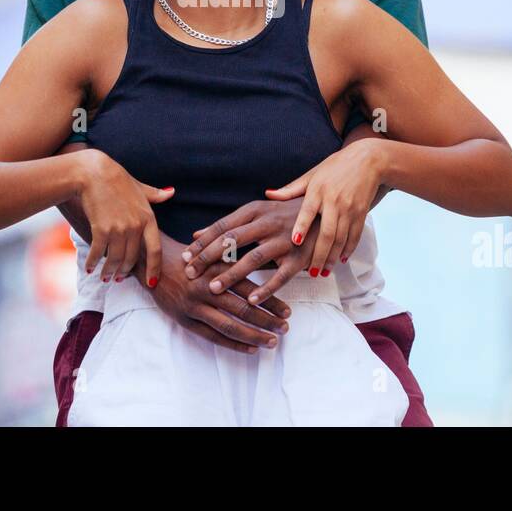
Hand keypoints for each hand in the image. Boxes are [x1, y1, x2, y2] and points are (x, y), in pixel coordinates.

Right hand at [75, 149, 172, 286]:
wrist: (94, 173)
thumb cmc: (117, 179)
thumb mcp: (140, 188)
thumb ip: (155, 194)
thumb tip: (171, 192)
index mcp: (148, 218)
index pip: (155, 251)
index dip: (154, 269)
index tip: (152, 283)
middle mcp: (136, 226)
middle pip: (132, 259)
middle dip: (124, 272)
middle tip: (118, 278)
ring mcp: (119, 229)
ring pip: (115, 260)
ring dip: (109, 272)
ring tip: (104, 277)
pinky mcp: (101, 230)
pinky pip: (98, 253)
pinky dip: (92, 263)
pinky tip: (89, 268)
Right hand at [149, 233, 291, 353]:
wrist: (152, 261)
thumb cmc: (186, 256)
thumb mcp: (211, 253)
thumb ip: (233, 263)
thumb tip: (265, 271)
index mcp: (217, 269)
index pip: (250, 288)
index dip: (270, 300)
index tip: (286, 311)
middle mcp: (207, 288)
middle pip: (243, 308)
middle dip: (267, 320)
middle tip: (284, 328)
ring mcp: (195, 306)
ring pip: (229, 325)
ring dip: (254, 335)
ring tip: (272, 342)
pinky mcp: (185, 319)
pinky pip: (212, 336)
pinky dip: (233, 344)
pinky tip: (250, 349)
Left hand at [181, 198, 322, 305]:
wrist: (328, 211)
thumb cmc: (286, 213)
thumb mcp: (257, 211)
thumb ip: (229, 223)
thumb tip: (197, 234)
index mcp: (256, 210)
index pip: (223, 226)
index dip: (202, 242)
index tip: (183, 257)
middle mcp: (268, 222)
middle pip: (232, 241)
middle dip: (208, 258)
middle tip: (190, 273)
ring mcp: (285, 239)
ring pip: (253, 259)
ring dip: (232, 274)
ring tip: (213, 288)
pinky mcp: (300, 257)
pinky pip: (280, 276)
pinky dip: (265, 289)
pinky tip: (250, 301)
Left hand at [265, 137, 384, 275]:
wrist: (368, 160)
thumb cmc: (335, 167)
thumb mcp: (312, 175)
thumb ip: (291, 189)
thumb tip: (267, 194)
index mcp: (319, 190)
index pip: (308, 210)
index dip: (302, 226)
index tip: (295, 241)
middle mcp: (335, 201)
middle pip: (328, 232)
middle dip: (320, 254)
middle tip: (312, 272)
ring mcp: (350, 208)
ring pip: (342, 238)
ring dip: (333, 257)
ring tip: (325, 272)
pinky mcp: (362, 213)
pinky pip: (355, 235)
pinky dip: (349, 249)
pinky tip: (341, 260)